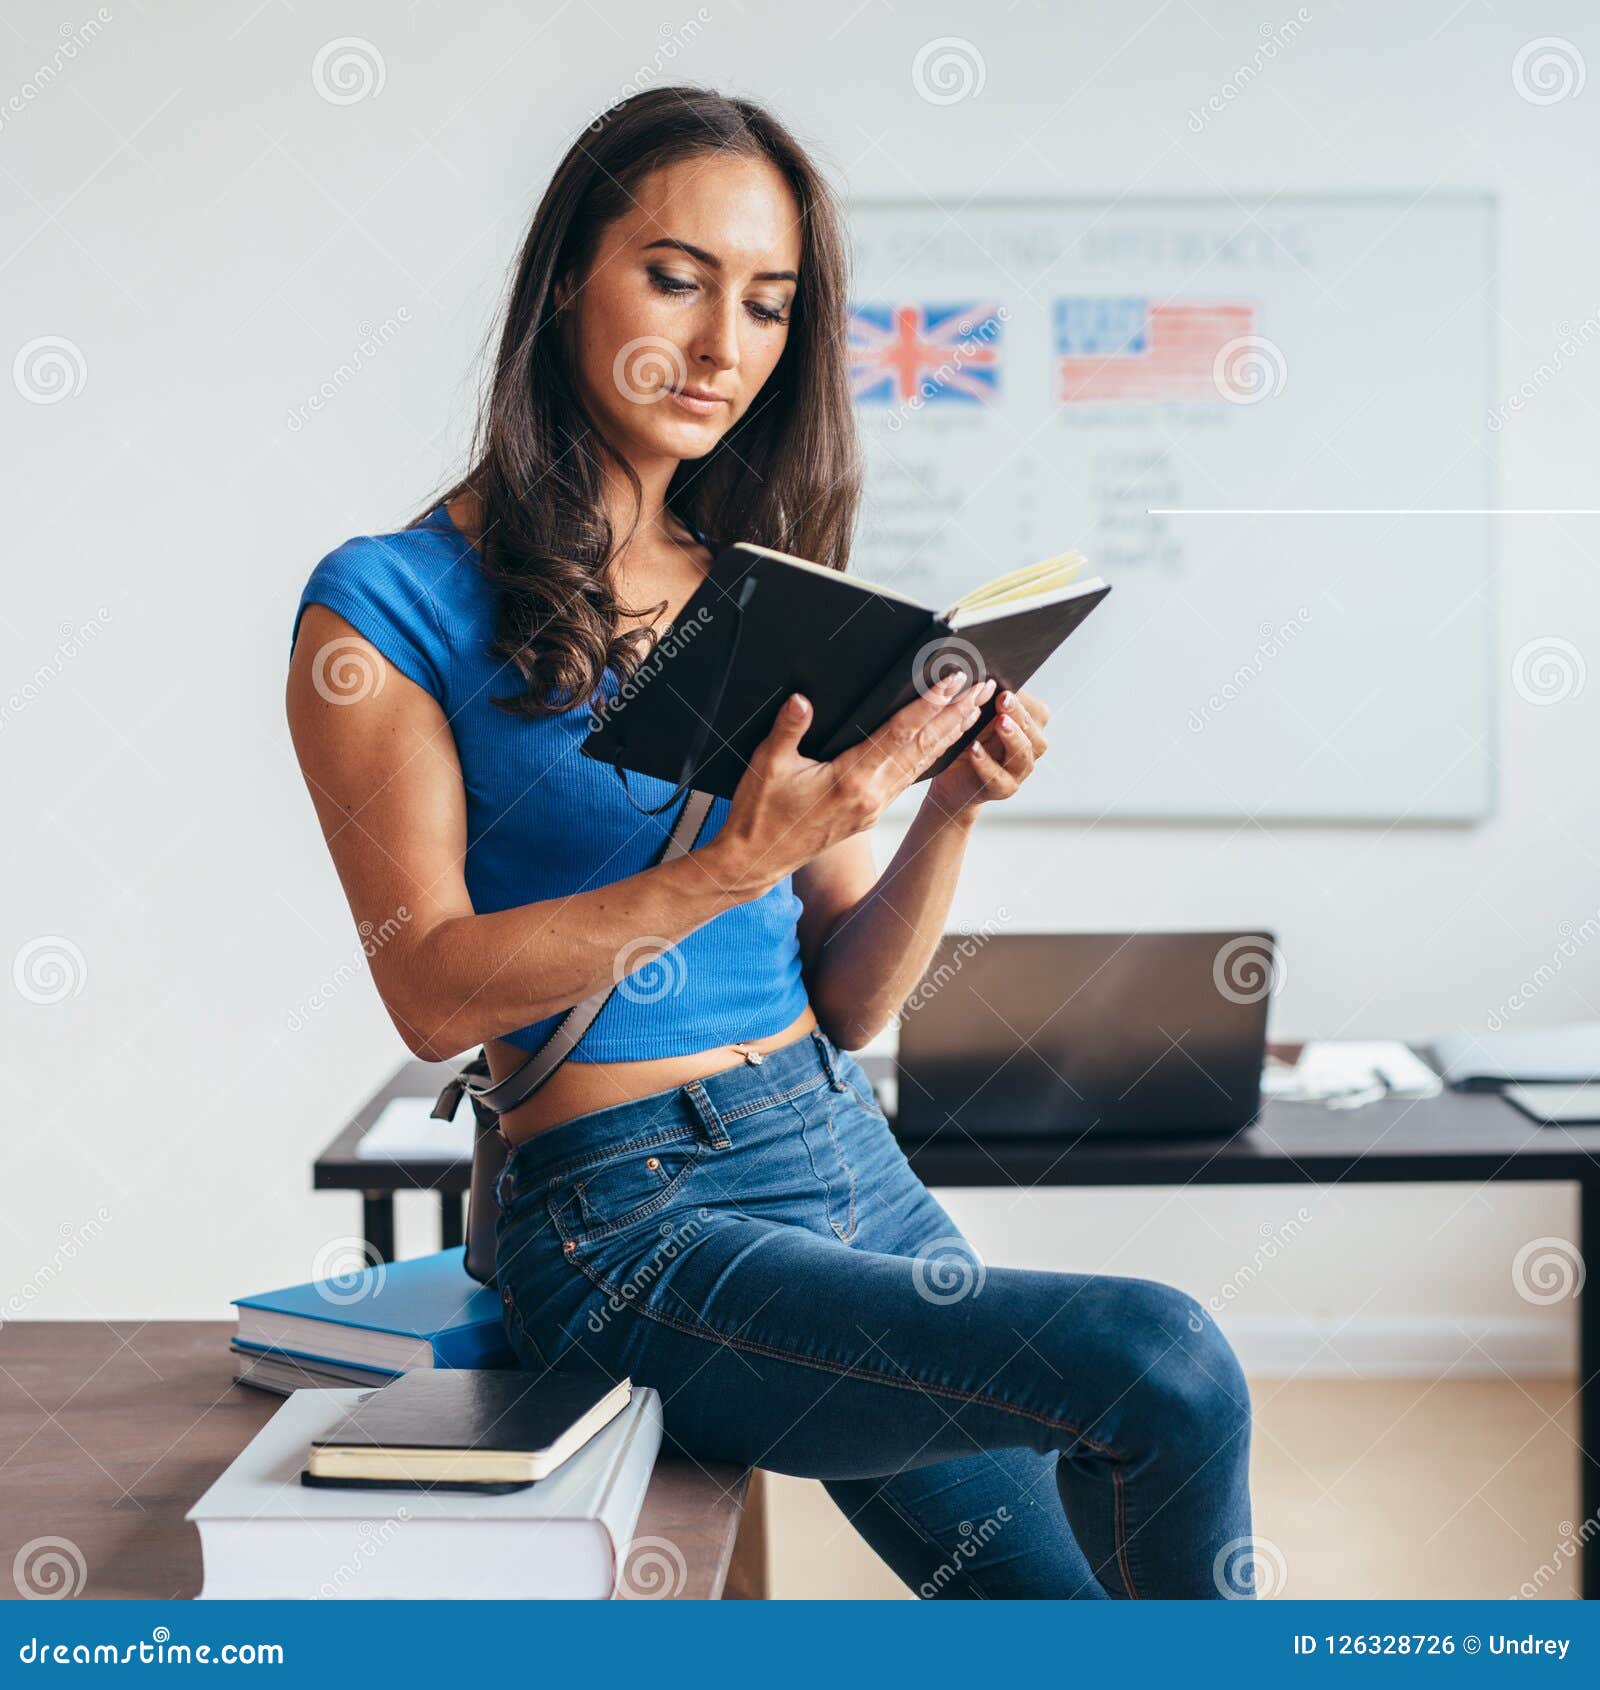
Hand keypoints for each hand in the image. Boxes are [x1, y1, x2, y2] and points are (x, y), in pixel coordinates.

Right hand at [706, 672, 996, 894]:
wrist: (755, 861)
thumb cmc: (759, 813)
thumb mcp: (767, 765)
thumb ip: (788, 729)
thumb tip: (802, 700)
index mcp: (851, 779)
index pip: (899, 733)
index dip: (928, 705)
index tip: (952, 682)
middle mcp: (871, 795)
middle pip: (923, 748)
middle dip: (956, 717)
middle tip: (984, 690)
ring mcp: (873, 807)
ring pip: (921, 765)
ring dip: (950, 736)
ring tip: (974, 711)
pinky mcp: (869, 815)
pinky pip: (908, 779)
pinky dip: (929, 757)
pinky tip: (941, 745)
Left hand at [924, 686, 1050, 818]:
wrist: (951, 777)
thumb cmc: (967, 740)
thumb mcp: (976, 715)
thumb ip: (985, 698)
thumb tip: (983, 675)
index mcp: (1027, 728)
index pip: (1037, 713)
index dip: (1024, 701)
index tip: (1006, 687)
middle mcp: (1027, 750)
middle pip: (1034, 734)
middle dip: (1019, 715)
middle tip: (1004, 699)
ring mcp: (1017, 772)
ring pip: (1023, 755)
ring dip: (1012, 737)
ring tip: (999, 722)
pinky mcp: (1001, 789)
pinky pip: (997, 778)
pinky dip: (986, 763)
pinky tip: (974, 749)